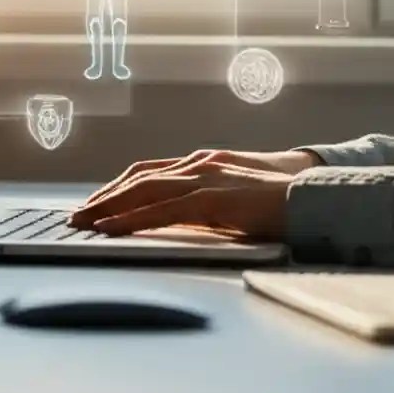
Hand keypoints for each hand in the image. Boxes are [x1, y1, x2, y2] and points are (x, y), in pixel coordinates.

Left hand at [70, 150, 318, 238]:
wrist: (317, 192)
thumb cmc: (283, 198)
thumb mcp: (237, 196)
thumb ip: (209, 202)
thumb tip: (181, 221)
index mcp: (205, 162)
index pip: (149, 172)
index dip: (118, 187)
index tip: (95, 202)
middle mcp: (199, 164)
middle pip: (138, 178)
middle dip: (104, 197)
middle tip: (76, 216)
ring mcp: (205, 178)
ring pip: (142, 190)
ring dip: (107, 207)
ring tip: (82, 223)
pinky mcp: (211, 199)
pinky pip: (161, 210)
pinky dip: (130, 220)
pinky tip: (110, 230)